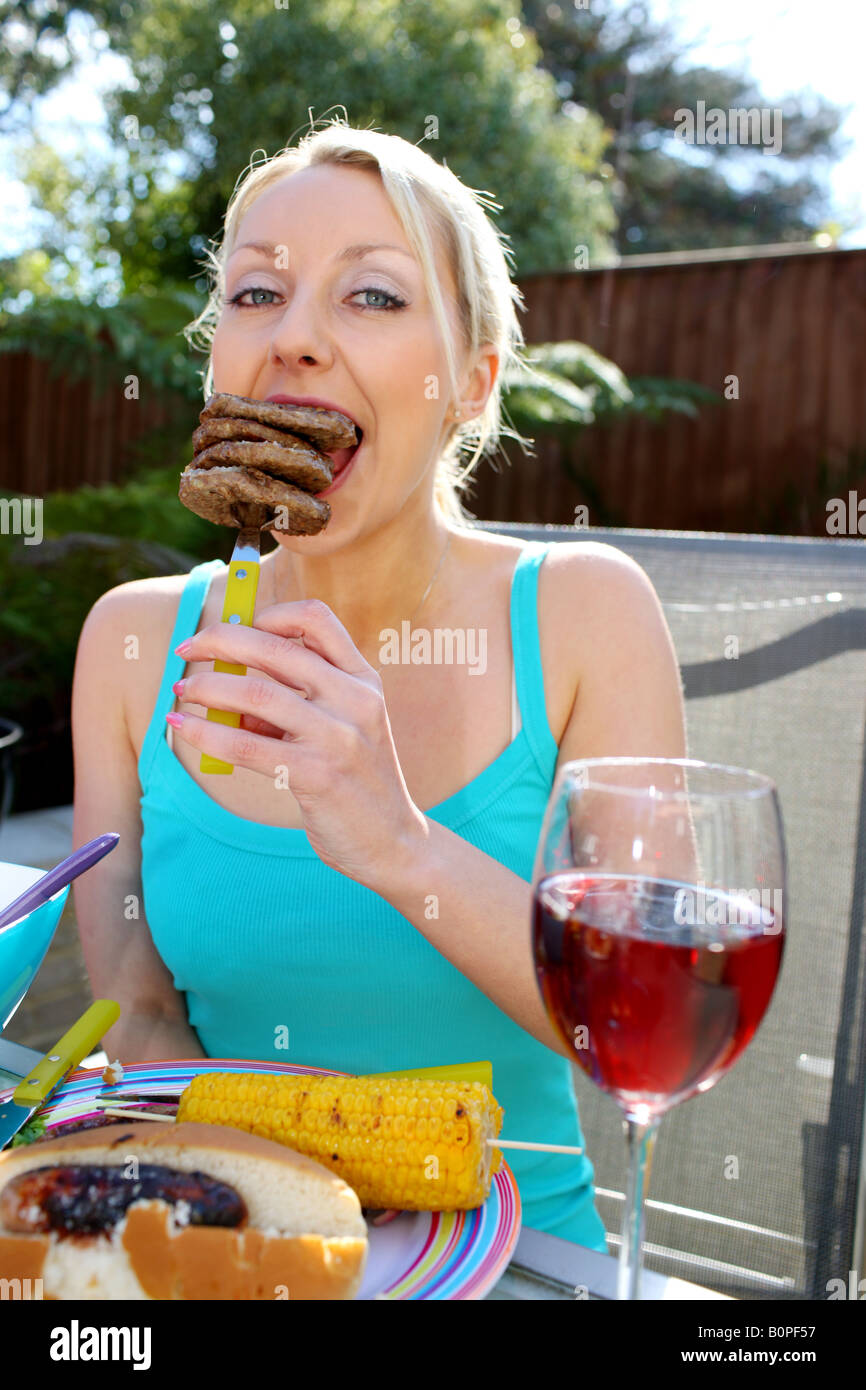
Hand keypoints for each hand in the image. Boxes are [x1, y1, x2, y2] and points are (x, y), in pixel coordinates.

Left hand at [171, 598, 428, 887]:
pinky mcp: (316, 775)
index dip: (271, 615)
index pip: (317, 620)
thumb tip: (223, 683)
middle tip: (186, 650)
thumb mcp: (340, 728)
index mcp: (364, 680)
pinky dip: (205, 732)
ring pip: (254, 694)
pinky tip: (183, 728)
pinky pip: (245, 745)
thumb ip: (293, 702)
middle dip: (220, 642)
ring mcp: (338, 737)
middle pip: (276, 649)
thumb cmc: (356, 781)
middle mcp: (356, 700)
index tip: (239, 627)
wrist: (392, 841)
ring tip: (182, 693)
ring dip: (206, 688)